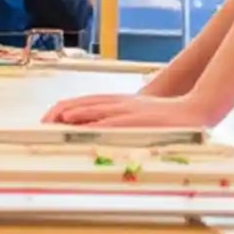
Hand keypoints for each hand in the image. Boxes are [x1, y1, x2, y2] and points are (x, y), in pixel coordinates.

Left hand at [42, 93, 217, 126]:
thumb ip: (115, 121)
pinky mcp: (136, 118)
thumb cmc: (162, 117)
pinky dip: (93, 124)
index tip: (45, 122)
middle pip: (79, 103)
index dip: (59, 110)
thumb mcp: (134, 116)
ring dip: (70, 116)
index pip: (79, 102)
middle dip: (57, 114)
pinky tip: (82, 129)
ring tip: (52, 124)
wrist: (192, 110)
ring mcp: (125, 109)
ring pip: (91, 109)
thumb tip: (94, 132)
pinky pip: (110, 121)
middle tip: (41, 126)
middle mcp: (116, 102)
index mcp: (113, 102)